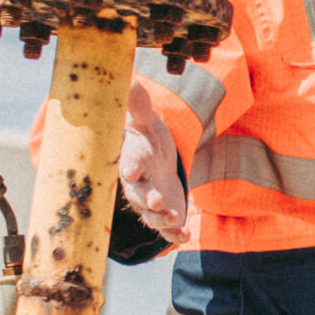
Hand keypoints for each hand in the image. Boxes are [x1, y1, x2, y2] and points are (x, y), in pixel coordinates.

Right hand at [116, 80, 186, 242]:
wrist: (154, 163)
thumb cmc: (147, 142)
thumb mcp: (145, 123)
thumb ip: (139, 106)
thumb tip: (129, 79)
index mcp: (133, 160)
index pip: (128, 163)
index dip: (130, 167)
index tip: (133, 169)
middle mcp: (139, 184)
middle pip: (137, 194)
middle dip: (146, 198)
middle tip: (155, 200)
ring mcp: (150, 201)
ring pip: (151, 214)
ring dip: (161, 218)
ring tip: (173, 218)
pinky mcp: (163, 214)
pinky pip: (166, 228)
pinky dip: (174, 234)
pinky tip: (185, 236)